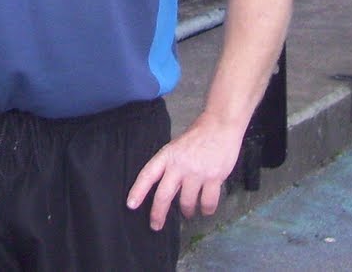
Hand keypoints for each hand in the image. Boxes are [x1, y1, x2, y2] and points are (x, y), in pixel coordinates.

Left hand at [125, 113, 244, 231]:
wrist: (220, 125)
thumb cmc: (198, 136)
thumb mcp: (177, 147)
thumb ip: (171, 167)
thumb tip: (166, 190)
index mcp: (167, 155)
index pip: (148, 175)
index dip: (138, 191)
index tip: (131, 205)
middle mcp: (179, 165)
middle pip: (164, 195)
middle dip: (158, 214)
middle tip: (155, 225)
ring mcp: (197, 172)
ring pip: (186, 203)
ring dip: (187, 211)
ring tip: (188, 212)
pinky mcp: (214, 178)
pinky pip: (207, 202)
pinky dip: (207, 209)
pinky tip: (206, 208)